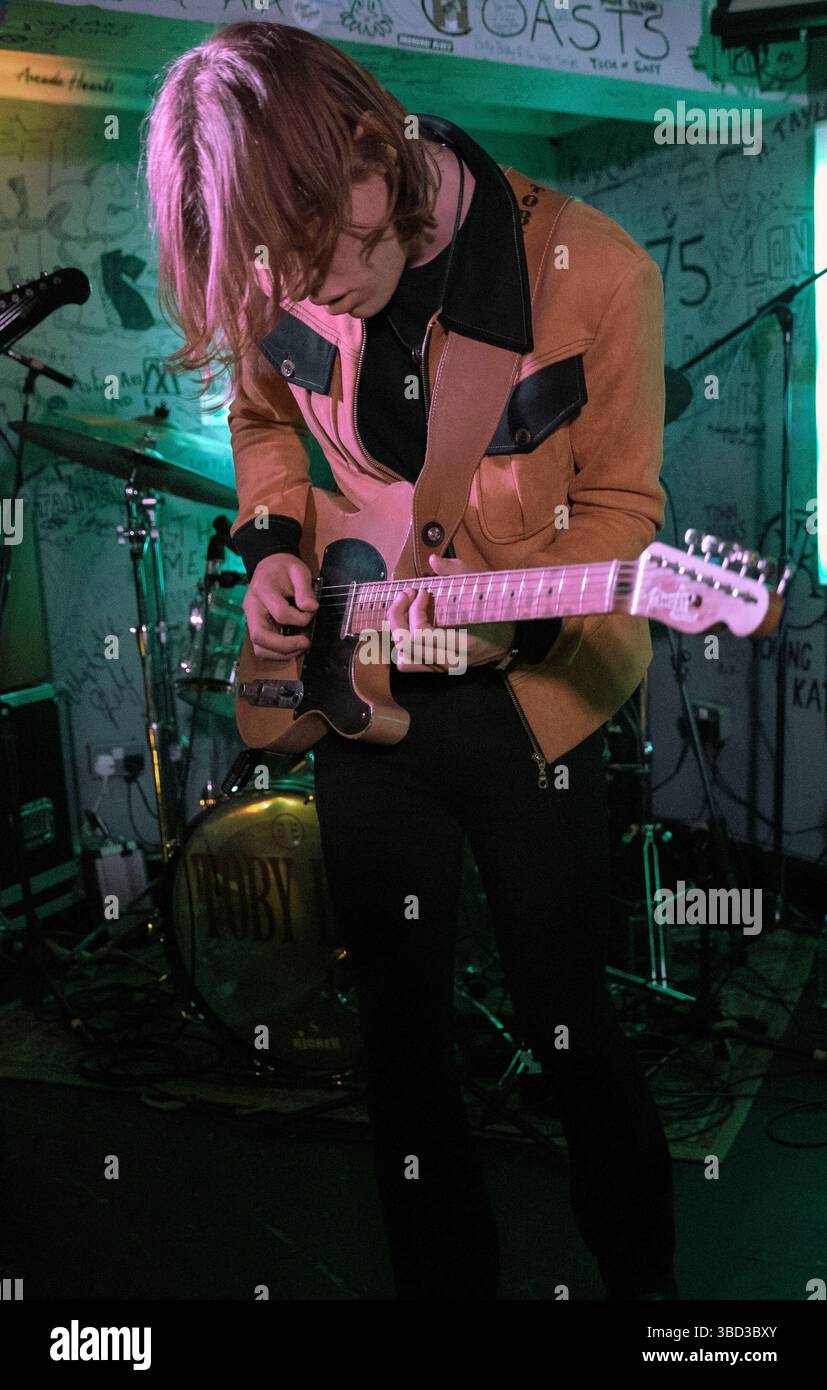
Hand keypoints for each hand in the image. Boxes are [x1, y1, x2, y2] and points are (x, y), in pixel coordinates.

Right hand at [243, 552, 318, 661]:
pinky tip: (292, 648)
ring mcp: (250, 619)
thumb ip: (305, 589)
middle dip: (285, 646)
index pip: (280, 613)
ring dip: (280, 654)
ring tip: (299, 648)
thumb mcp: (299, 570)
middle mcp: (251, 607)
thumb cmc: (284, 568)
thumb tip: (311, 609)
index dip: (300, 618)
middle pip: (260, 636)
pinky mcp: (255, 627)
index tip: (311, 613)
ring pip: (258, 648)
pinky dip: (277, 654)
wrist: (269, 566)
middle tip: (305, 643)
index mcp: (262, 590)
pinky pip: (261, 649)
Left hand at [387, 554, 515, 673]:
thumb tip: (432, 560)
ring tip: (405, 612)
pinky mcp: (438, 669)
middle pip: (406, 647)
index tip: (423, 591)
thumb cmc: (494, 609)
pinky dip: (404, 646)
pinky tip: (411, 625)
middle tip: (406, 595)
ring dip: (399, 633)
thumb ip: (456, 571)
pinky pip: (410, 664)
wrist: (509, 638)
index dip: (415, 610)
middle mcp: (449, 661)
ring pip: (404, 661)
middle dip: (398, 617)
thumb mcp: (481, 585)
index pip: (422, 634)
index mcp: (461, 644)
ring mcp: (443, 668)